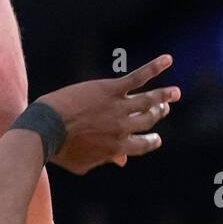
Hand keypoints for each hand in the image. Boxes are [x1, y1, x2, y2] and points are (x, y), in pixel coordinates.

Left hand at [41, 55, 180, 175]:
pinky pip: (138, 77)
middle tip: (163, 108)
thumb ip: (105, 160)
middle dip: (158, 115)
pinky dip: (154, 67)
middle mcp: (123, 128)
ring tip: (175, 93)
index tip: (156, 138)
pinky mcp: (112, 90)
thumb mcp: (83, 163)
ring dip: (164, 96)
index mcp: (117, 147)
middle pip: (148, 120)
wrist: (47, 128)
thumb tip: (121, 161)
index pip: (142, 145)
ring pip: (149, 101)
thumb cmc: (61, 149)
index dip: (151, 141)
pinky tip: (167, 60)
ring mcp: (119, 108)